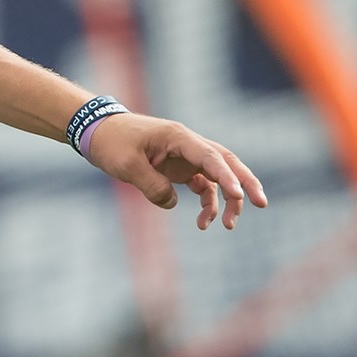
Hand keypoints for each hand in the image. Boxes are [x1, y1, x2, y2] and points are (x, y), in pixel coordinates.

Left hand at [85, 112, 266, 229]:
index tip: (238, 195)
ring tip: (227, 225)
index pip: (210, 156)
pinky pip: (203, 186)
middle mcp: (188, 145)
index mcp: (178, 137)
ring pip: (218, 177)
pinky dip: (208, 203)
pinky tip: (204, 222)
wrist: (95, 131)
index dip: (227, 176)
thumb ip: (152, 186)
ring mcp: (185, 157)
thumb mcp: (126, 166)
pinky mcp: (179, 169)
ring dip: (228, 200)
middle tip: (261, 204)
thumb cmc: (110, 142)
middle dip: (245, 183)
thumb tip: (173, 204)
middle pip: (226, 163)